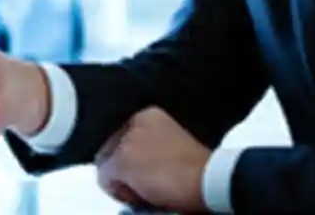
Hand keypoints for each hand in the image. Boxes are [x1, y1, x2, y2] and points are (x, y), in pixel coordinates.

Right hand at [96, 107, 210, 212]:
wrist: (209, 186)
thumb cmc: (164, 171)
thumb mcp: (122, 165)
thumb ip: (105, 168)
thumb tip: (108, 177)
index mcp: (141, 117)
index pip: (107, 146)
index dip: (108, 171)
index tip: (120, 186)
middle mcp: (155, 125)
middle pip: (123, 158)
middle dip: (125, 178)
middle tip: (133, 193)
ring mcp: (171, 143)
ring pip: (139, 170)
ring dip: (139, 185)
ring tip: (149, 196)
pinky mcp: (183, 162)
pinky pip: (157, 177)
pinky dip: (155, 188)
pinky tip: (160, 196)